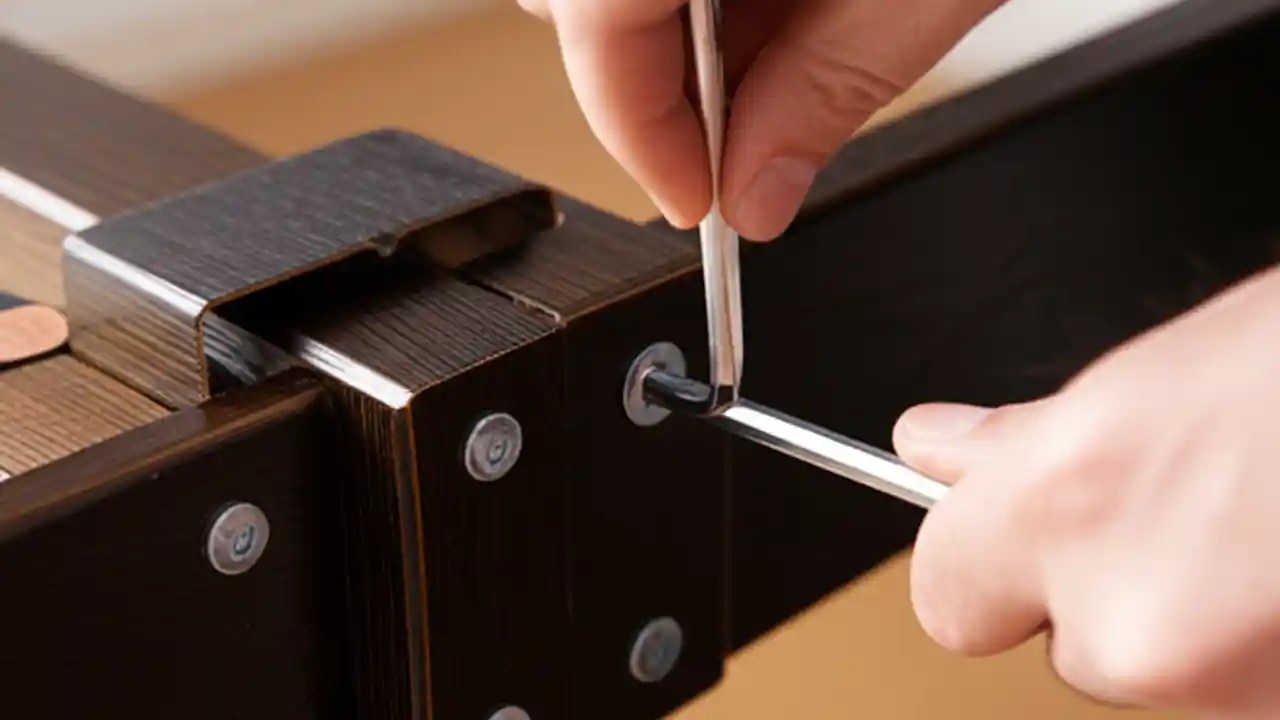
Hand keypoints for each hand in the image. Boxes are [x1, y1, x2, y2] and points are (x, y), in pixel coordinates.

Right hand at [519, 0, 1004, 239]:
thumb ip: (828, 88)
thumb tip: (752, 195)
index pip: (593, 19)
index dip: (637, 131)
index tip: (697, 201)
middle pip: (578, 3)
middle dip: (649, 90)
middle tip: (738, 145)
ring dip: (679, 43)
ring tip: (786, 62)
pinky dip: (702, 0)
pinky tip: (782, 9)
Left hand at [894, 265, 1279, 716]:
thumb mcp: (1155, 377)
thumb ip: (1027, 441)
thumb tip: (930, 446)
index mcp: (1065, 506)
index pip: (947, 598)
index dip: (986, 565)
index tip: (1017, 539)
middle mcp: (1130, 620)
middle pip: (1071, 645)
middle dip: (1116, 589)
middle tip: (1200, 511)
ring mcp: (1225, 688)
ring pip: (1168, 674)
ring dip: (1207, 619)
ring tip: (1276, 524)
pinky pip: (1244, 689)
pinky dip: (1270, 644)